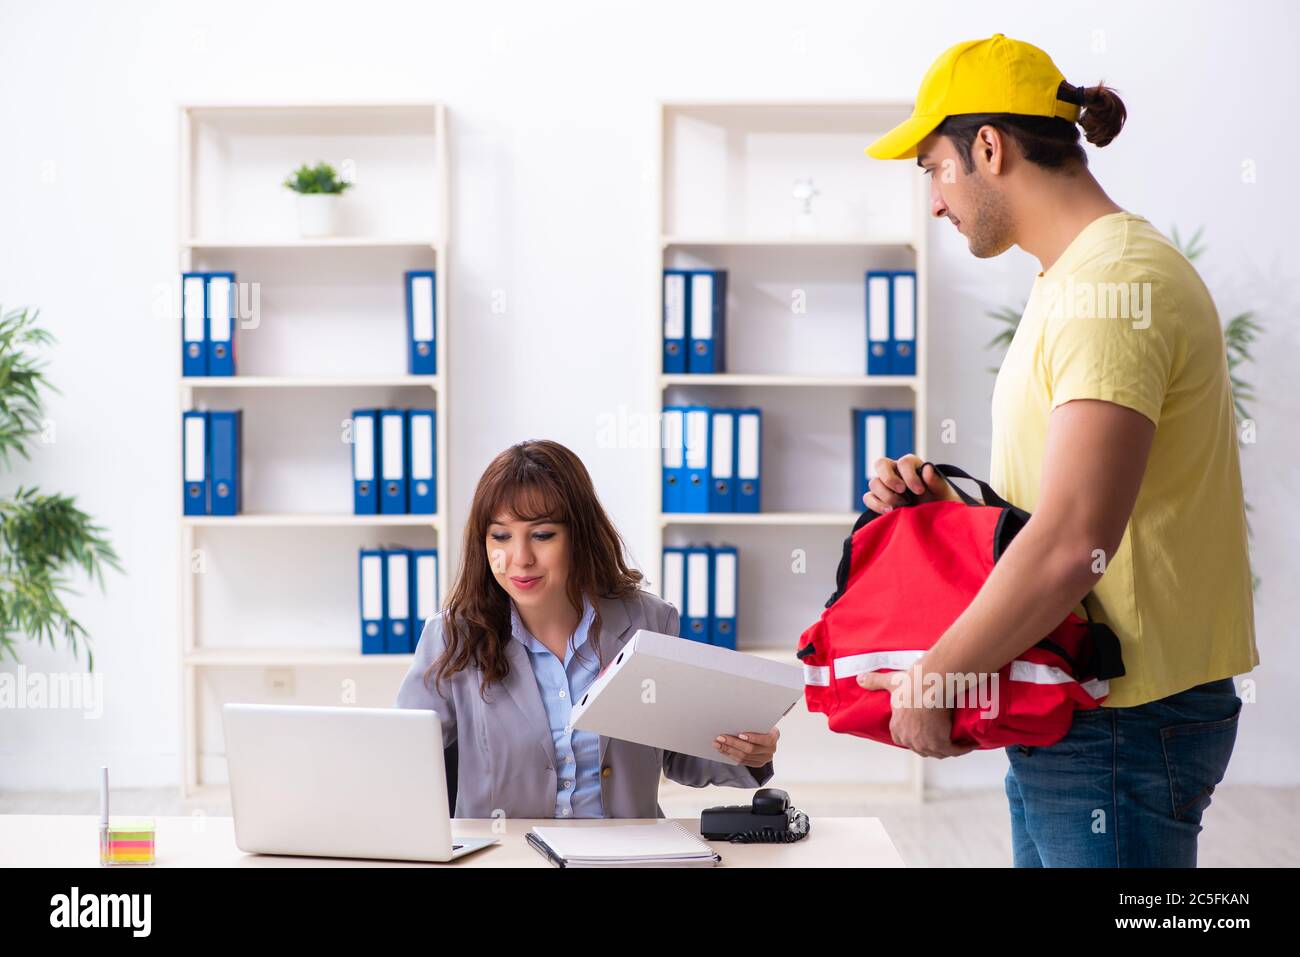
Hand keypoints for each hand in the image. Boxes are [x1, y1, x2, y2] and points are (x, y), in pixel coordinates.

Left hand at [714, 726, 778, 766]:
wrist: (765, 734)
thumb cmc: (761, 725)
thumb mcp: (760, 721)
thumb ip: (753, 722)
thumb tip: (735, 716)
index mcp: (774, 736)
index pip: (766, 739)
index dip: (753, 738)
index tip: (740, 734)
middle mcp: (771, 749)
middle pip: (751, 749)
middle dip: (734, 743)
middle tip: (721, 738)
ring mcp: (764, 758)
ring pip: (744, 757)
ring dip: (728, 750)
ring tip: (717, 744)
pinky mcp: (756, 763)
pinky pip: (742, 761)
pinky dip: (730, 755)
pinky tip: (722, 749)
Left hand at [857, 668, 973, 758]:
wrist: (928, 685)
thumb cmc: (910, 683)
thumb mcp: (891, 681)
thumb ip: (875, 681)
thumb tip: (859, 678)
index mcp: (896, 729)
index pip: (905, 739)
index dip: (916, 736)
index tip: (926, 729)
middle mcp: (909, 740)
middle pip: (924, 748)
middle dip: (934, 743)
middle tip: (947, 733)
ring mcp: (925, 744)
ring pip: (940, 751)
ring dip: (950, 747)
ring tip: (960, 738)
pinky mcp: (941, 744)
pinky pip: (954, 750)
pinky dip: (964, 747)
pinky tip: (971, 741)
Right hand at [862, 454, 960, 513]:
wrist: (934, 519)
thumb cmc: (939, 502)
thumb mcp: (942, 492)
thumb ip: (936, 481)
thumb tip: (927, 468)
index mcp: (911, 465)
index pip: (904, 462)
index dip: (910, 475)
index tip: (919, 491)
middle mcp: (895, 472)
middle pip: (880, 464)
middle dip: (890, 479)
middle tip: (902, 491)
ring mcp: (884, 485)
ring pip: (873, 482)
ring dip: (886, 495)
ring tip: (900, 506)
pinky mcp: (877, 499)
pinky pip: (868, 498)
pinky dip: (876, 505)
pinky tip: (890, 512)